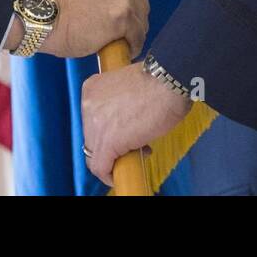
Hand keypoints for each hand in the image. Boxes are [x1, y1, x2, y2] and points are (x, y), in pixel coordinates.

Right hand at [36, 0, 148, 59]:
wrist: (47, 18)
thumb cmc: (64, 4)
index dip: (130, 1)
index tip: (122, 12)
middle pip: (141, 1)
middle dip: (133, 17)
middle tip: (119, 29)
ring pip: (142, 20)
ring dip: (133, 32)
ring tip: (118, 39)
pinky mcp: (123, 17)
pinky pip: (138, 36)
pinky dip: (133, 45)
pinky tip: (122, 48)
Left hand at [81, 62, 191, 186]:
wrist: (168, 82)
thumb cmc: (157, 81)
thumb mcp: (126, 85)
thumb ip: (117, 103)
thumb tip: (121, 124)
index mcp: (92, 89)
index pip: (92, 119)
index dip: (108, 129)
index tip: (124, 132)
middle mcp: (88, 104)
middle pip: (92, 136)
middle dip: (112, 143)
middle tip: (134, 144)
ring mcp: (95, 124)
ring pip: (94, 154)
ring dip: (114, 158)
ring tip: (137, 151)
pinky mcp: (107, 142)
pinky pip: (101, 167)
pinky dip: (109, 174)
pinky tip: (121, 173)